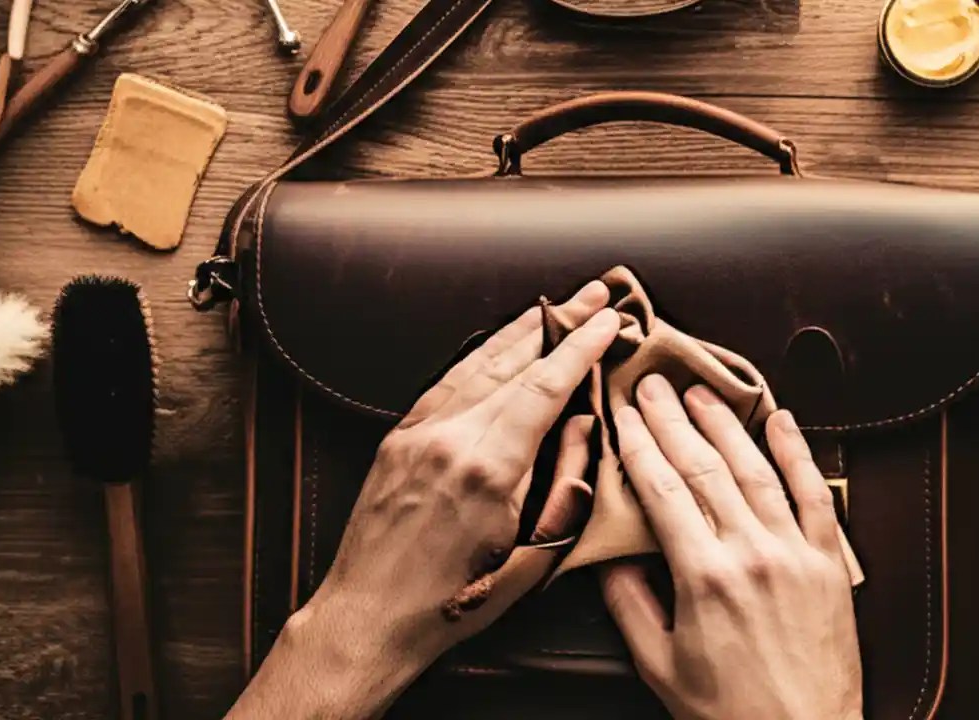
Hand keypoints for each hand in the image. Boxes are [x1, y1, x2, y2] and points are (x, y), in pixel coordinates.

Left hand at [227, 280, 618, 719]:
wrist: (369, 616)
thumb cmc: (453, 601)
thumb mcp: (531, 555)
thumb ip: (562, 482)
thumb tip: (580, 424)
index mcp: (488, 468)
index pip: (545, 386)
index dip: (581, 346)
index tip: (608, 318)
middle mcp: (449, 437)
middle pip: (513, 361)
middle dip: (558, 322)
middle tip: (593, 292)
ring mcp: (417, 433)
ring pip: (476, 363)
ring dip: (519, 331)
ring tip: (552, 306)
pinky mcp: (398, 438)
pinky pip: (445, 382)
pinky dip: (479, 356)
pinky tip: (497, 346)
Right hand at [601, 376, 862, 719]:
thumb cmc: (730, 714)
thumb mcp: (659, 665)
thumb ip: (629, 603)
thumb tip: (610, 554)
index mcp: (704, 577)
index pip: (663, 489)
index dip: (639, 444)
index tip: (623, 413)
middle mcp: (751, 554)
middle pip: (706, 467)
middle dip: (674, 420)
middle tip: (654, 384)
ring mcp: (796, 554)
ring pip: (757, 471)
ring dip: (727, 426)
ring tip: (702, 394)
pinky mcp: (831, 564)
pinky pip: (817, 495)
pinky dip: (800, 455)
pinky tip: (784, 422)